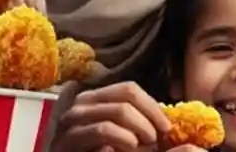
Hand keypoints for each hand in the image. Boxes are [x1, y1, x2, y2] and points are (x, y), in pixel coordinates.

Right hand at [52, 81, 169, 151]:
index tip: (167, 128)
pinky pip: (103, 130)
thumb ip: (137, 129)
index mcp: (95, 99)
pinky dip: (122, 138)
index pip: (129, 89)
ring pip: (117, 110)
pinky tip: (130, 147)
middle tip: (155, 140)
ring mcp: (73, 119)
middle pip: (126, 96)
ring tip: (143, 146)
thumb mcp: (118, 140)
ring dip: (138, 129)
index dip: (152, 106)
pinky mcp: (68, 138)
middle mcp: (82, 102)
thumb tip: (166, 125)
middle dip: (148, 118)